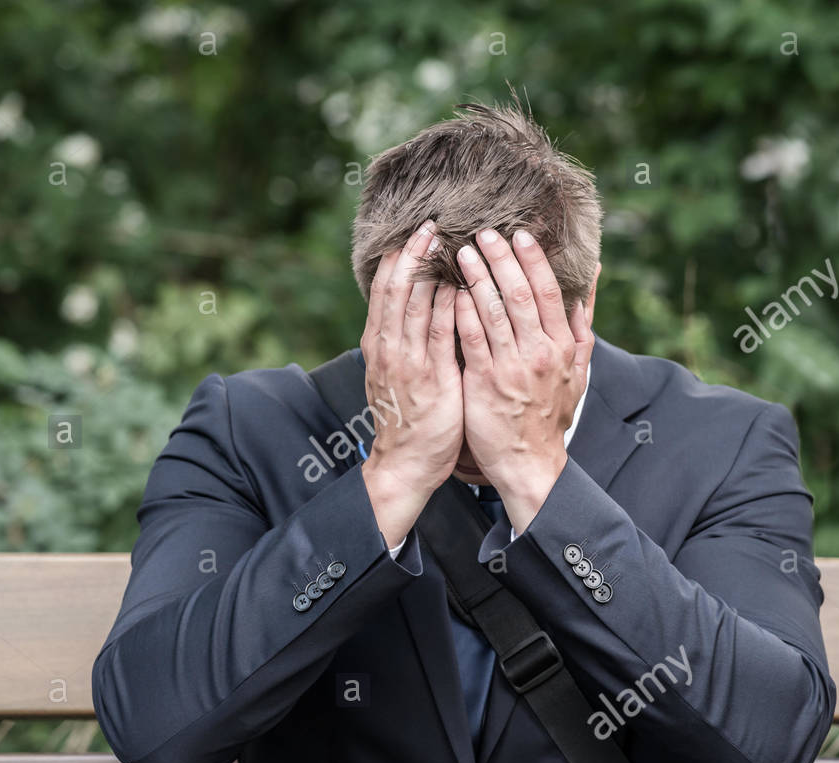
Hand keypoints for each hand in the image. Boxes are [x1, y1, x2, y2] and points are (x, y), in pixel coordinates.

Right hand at [360, 221, 464, 548]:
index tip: (415, 230)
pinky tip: (458, 284)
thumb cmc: (409, 418)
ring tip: (444, 239)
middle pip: (395, 288)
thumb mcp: (399, 372)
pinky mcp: (430, 379)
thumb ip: (408, 338)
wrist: (404, 464)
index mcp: (380, 344)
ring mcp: (407, 362)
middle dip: (412, 253)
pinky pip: (439, 334)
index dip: (400, 257)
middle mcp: (388, 348)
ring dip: (428, 270)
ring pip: (413, 304)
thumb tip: (424, 301)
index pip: (386, 290)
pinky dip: (445, 306)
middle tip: (428, 222)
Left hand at [454, 228, 595, 533]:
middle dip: (501, 260)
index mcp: (561, 347)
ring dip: (477, 278)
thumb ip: (581, 324)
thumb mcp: (578, 371)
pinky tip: (450, 292)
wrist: (531, 463)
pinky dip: (462, 313)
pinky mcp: (484, 383)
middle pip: (521, 295)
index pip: (548, 293)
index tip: (519, 234)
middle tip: (484, 231)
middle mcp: (538, 353)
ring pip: (493, 312)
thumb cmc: (551, 414)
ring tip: (461, 252)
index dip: (533, 261)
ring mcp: (511, 368)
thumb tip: (590, 279)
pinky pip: (471, 340)